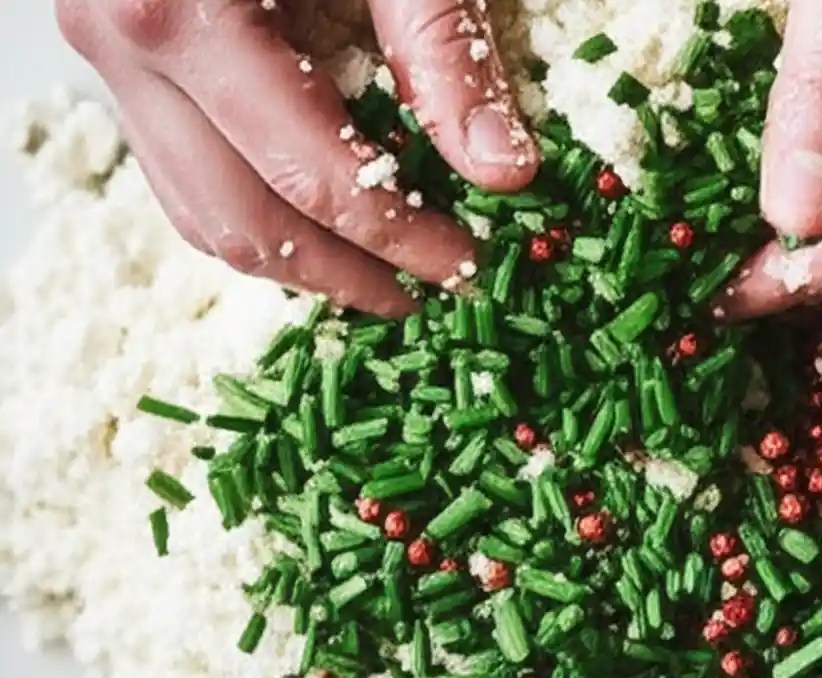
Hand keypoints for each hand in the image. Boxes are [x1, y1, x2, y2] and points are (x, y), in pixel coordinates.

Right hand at [56, 0, 539, 315]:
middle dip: (344, 276)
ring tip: (378, 275)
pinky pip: (182, 165)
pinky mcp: (121, 55)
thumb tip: (505, 169)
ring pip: (197, 208)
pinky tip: (322, 216)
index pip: (311, 176)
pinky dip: (256, 205)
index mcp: (184, 12)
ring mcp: (108, 54)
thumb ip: (445, 50)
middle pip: (241, 219)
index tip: (466, 267)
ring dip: (296, 258)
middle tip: (426, 297)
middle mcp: (123, 43)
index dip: (399, 238)